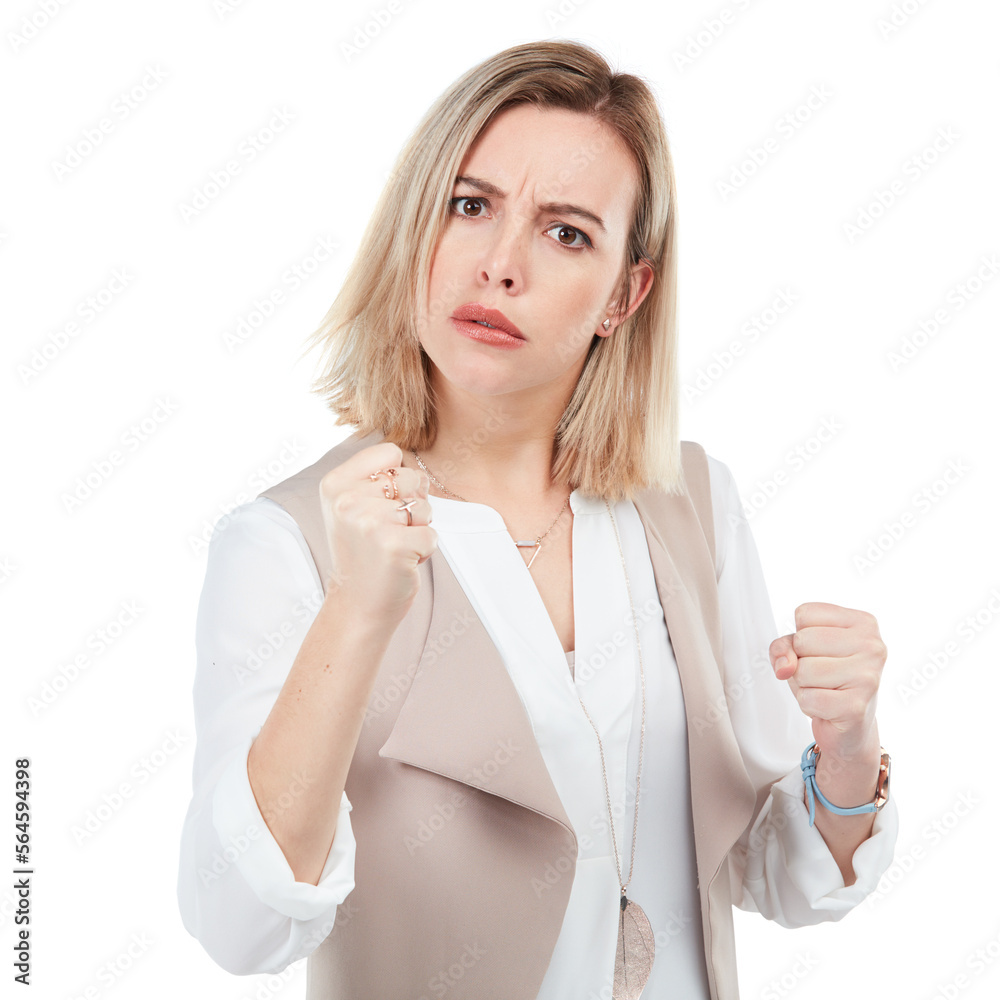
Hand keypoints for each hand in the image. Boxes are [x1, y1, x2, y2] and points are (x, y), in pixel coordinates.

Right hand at [319, 441, 436, 624]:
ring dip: (417, 528)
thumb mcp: (351, 506)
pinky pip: (432, 533)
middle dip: (409, 506)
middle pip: (412, 478)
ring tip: (392, 545)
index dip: (396, 478)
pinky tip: (400, 561)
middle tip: (385, 532)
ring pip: (424, 506)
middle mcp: (348, 500)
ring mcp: (370, 523)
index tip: (379, 504)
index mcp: (335, 483)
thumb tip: (417, 464)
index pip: (391, 452)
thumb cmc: (362, 553)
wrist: (356, 604)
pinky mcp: (395, 546)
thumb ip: (376, 476)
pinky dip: (424, 549)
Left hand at [769, 602, 886, 762]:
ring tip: (825, 689)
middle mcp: (872, 646)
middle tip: (822, 674)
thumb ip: (783, 646)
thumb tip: (785, 666)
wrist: (851, 724)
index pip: (805, 613)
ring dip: (804, 685)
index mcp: (863, 623)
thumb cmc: (828, 679)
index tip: (821, 651)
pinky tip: (827, 706)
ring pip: (802, 670)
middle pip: (802, 640)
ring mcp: (868, 676)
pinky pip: (808, 698)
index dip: (800, 636)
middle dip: (800, 661)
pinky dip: (808, 705)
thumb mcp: (801, 651)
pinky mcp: (857, 706)